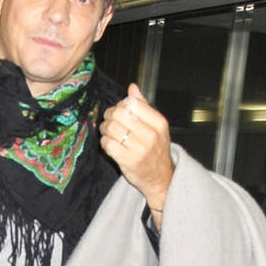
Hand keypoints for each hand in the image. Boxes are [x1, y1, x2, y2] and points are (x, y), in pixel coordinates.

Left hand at [100, 83, 173, 224]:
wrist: (160, 178)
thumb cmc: (156, 150)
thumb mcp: (156, 126)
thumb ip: (144, 106)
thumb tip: (132, 87)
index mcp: (158, 122)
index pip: (132, 103)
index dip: (121, 105)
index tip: (119, 111)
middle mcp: (150, 135)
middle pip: (119, 113)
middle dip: (109, 115)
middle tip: (109, 121)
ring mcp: (139, 149)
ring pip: (112, 128)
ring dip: (104, 129)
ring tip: (107, 132)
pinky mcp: (128, 161)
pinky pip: (108, 144)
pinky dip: (104, 142)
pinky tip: (108, 144)